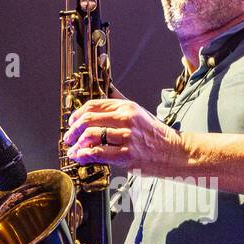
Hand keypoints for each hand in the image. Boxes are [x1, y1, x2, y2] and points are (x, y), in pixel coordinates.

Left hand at [63, 89, 184, 174]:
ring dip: (77, 144)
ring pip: (91, 136)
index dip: (77, 114)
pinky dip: (84, 155)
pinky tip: (80, 157)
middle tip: (69, 137)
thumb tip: (107, 86)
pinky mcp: (126, 155)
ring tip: (73, 149)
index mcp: (127, 107)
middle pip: (88, 120)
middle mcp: (126, 119)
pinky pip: (98, 153)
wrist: (174, 152)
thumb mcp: (139, 112)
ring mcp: (127, 137)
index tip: (72, 122)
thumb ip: (120, 102)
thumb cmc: (156, 134)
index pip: (94, 105)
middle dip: (73, 130)